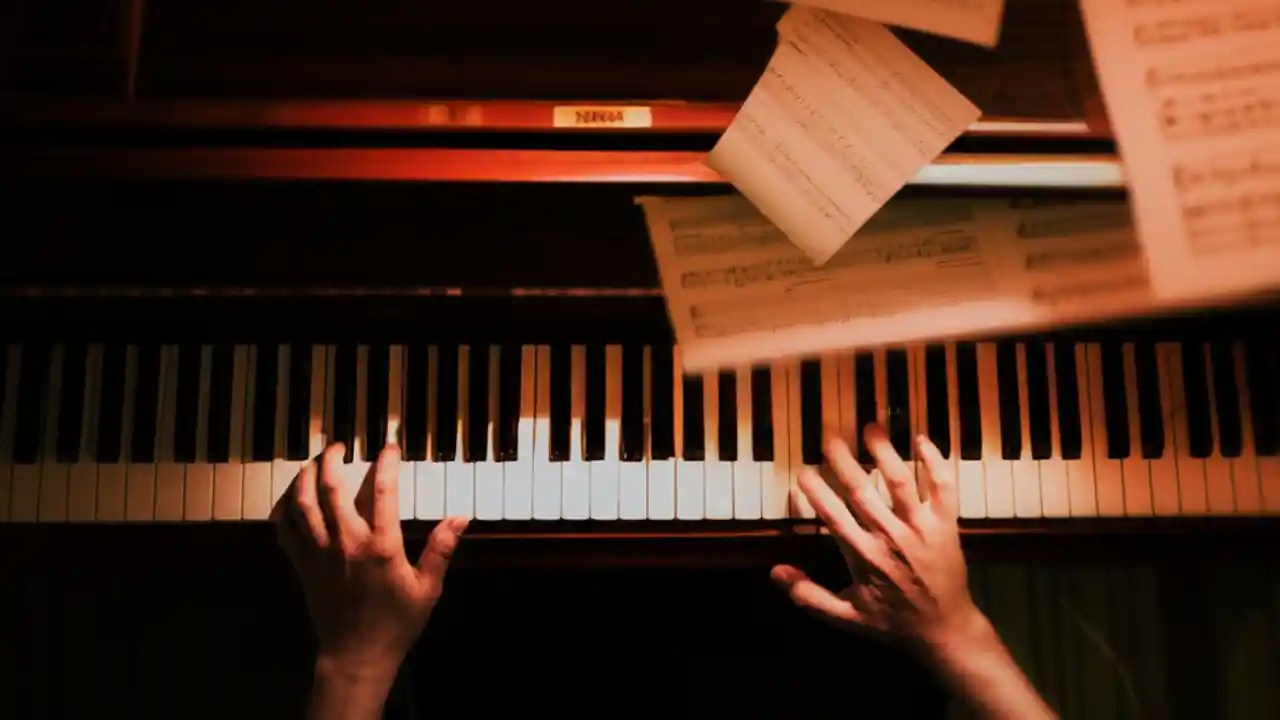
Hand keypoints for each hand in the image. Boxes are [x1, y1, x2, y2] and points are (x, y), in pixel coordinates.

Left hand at [272, 441, 467, 681]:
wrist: (356, 655)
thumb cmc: (395, 624)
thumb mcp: (428, 588)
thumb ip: (441, 549)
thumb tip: (461, 518)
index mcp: (380, 546)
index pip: (382, 490)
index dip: (386, 462)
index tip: (389, 447)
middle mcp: (345, 543)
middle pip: (331, 487)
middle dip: (333, 459)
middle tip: (339, 446)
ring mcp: (319, 553)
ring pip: (302, 503)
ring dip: (305, 476)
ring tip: (312, 462)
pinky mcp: (302, 566)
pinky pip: (285, 529)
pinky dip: (284, 507)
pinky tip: (290, 496)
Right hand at [772, 424, 1055, 718]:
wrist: (945, 629)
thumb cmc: (893, 622)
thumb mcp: (846, 617)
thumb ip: (809, 596)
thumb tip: (776, 572)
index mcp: (864, 556)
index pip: (833, 516)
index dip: (816, 492)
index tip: (802, 472)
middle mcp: (891, 536)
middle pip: (862, 490)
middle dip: (843, 461)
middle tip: (830, 436)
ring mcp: (921, 528)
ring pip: (901, 481)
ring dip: (885, 452)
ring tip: (871, 427)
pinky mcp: (947, 524)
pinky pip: (943, 488)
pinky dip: (935, 462)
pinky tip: (923, 440)